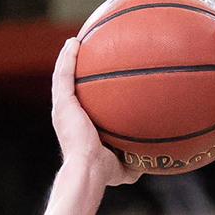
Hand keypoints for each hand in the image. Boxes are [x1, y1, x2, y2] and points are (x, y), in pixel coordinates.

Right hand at [51, 38, 139, 185]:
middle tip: (82, 51)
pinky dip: (67, 58)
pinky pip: (63, 75)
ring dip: (66, 57)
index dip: (82, 89)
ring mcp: (62, 109)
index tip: (93, 76)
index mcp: (76, 125)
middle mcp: (66, 115)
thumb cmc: (103, 173)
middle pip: (67, 85)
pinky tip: (74, 43)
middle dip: (72, 68)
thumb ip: (135, 159)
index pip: (78, 102)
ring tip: (74, 41)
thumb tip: (153, 160)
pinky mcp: (62, 104)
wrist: (88, 171)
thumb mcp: (124, 166)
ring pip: (61, 76)